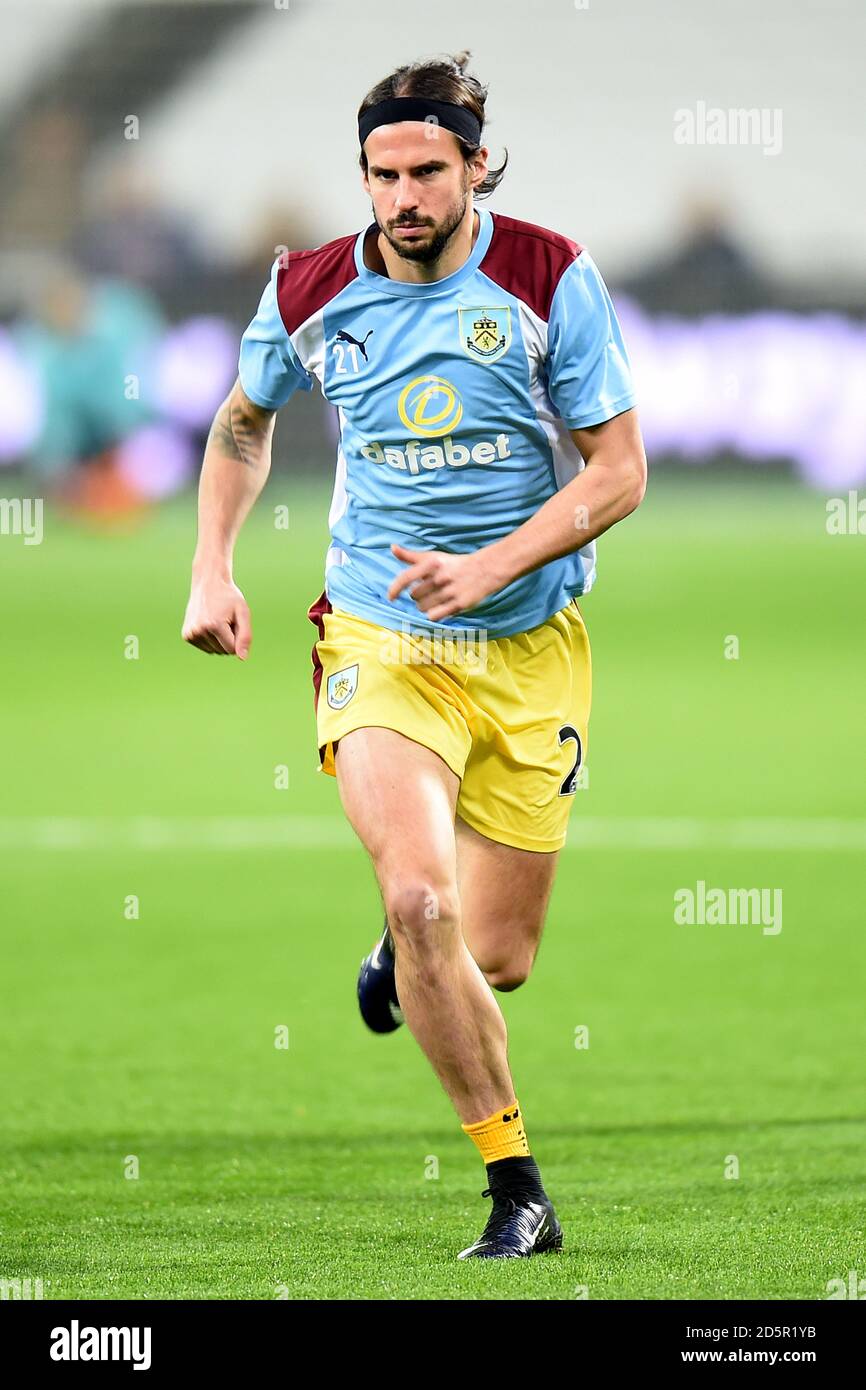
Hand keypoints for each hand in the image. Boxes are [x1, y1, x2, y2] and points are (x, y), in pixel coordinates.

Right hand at [182, 572, 251, 658]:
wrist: (208, 583)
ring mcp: (191, 634)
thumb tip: (242, 658)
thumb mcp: (243, 612)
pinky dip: (211, 639)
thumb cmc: (229, 597)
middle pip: (223, 651)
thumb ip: (245, 636)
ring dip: (220, 639)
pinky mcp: (186, 635)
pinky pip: (206, 648)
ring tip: (217, 620)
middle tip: (225, 619)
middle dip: (229, 638)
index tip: (234, 621)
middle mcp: (199, 630)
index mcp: (214, 625)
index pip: (232, 650)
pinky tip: (209, 624)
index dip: (237, 637)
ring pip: (214, 651)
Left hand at [387, 543, 503, 621]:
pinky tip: (441, 608)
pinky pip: (434, 616)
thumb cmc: (455, 564)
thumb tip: (392, 547)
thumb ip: (411, 556)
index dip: (395, 589)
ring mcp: (449, 591)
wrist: (486, 569)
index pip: (406, 577)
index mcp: (432, 563)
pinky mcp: (459, 604)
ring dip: (426, 606)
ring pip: (423, 608)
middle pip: (414, 596)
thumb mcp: (433, 557)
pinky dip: (434, 614)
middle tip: (429, 592)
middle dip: (419, 596)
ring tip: (436, 600)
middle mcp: (440, 577)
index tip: (391, 597)